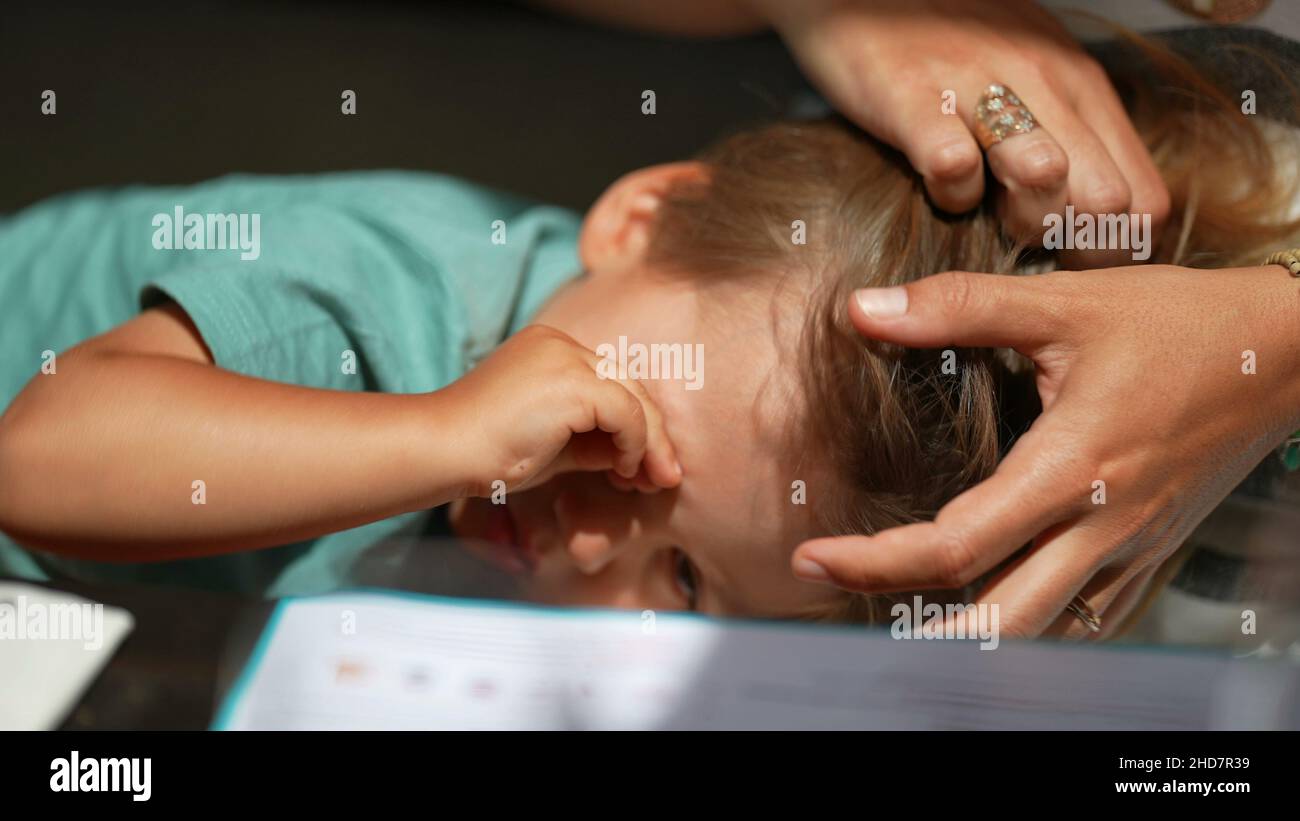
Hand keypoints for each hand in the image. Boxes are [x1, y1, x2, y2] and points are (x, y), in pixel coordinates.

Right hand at [441, 324, 682, 497]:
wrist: (443, 451)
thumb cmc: (485, 454)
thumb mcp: (552, 446)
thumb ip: (592, 444)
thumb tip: (634, 458)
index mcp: (550, 351)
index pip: (610, 384)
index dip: (634, 427)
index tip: (639, 470)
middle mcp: (560, 345)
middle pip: (628, 386)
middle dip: (653, 436)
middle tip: (666, 479)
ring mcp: (565, 357)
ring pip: (633, 397)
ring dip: (651, 444)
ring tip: (655, 482)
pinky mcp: (572, 381)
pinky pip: (625, 411)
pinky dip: (635, 443)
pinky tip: (623, 471)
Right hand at [750, 0, 1169, 267]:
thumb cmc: (953, 39)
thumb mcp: (1035, 74)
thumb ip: (1068, 135)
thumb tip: (1090, 217)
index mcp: (1083, 88)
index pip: (1143, 201)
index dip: (1106, 250)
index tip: (1063, 253)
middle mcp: (1047, 83)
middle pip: (1104, 203)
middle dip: (1064, 241)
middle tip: (1019, 237)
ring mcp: (983, 87)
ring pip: (1045, 176)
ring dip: (1013, 217)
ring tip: (983, 212)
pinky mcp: (916, 97)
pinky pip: (952, 166)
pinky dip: (945, 193)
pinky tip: (933, 184)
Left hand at [793, 266, 1299, 638]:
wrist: (1285, 351)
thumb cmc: (1176, 324)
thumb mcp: (1064, 304)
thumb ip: (960, 308)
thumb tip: (864, 310)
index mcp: (1072, 469)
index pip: (956, 547)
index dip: (876, 562)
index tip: (816, 558)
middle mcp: (1101, 527)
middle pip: (1001, 622)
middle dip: (915, 631)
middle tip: (844, 598)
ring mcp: (1131, 549)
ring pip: (1045, 631)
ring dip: (971, 636)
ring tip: (904, 614)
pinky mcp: (1151, 552)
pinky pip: (1087, 620)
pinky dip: (1033, 626)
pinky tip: (993, 609)